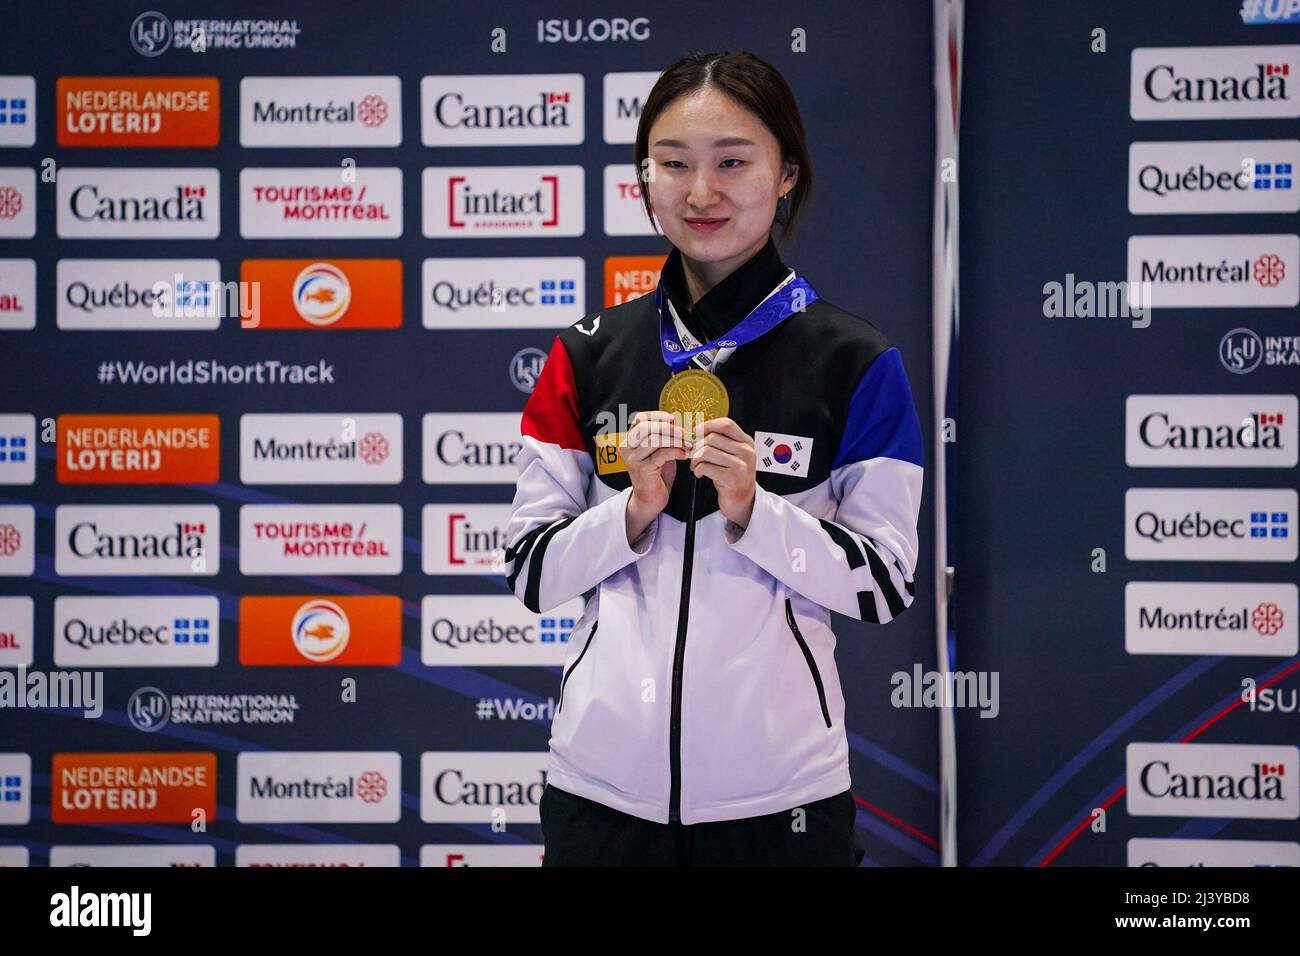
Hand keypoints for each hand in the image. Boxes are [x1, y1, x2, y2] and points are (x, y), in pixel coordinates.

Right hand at [620, 411, 690, 541]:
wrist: (651, 499)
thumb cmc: (657, 474)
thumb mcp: (659, 450)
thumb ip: (664, 436)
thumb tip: (677, 420)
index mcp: (630, 440)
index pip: (640, 419)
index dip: (657, 415)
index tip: (673, 418)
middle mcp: (627, 448)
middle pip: (645, 427)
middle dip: (668, 427)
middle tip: (685, 432)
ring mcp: (633, 459)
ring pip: (654, 439)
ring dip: (675, 440)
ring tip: (687, 444)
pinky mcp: (642, 470)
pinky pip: (661, 455)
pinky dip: (675, 452)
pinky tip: (684, 455)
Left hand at [689, 417, 755, 527]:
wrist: (742, 500)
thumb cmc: (732, 475)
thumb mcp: (732, 455)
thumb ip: (720, 442)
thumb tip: (696, 431)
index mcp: (746, 442)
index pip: (726, 424)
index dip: (708, 425)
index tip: (696, 432)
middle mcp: (746, 452)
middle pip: (712, 438)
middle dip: (697, 446)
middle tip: (691, 454)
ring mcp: (741, 465)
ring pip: (707, 451)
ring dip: (695, 459)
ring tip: (694, 465)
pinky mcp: (732, 478)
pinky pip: (705, 467)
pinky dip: (697, 469)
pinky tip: (699, 474)